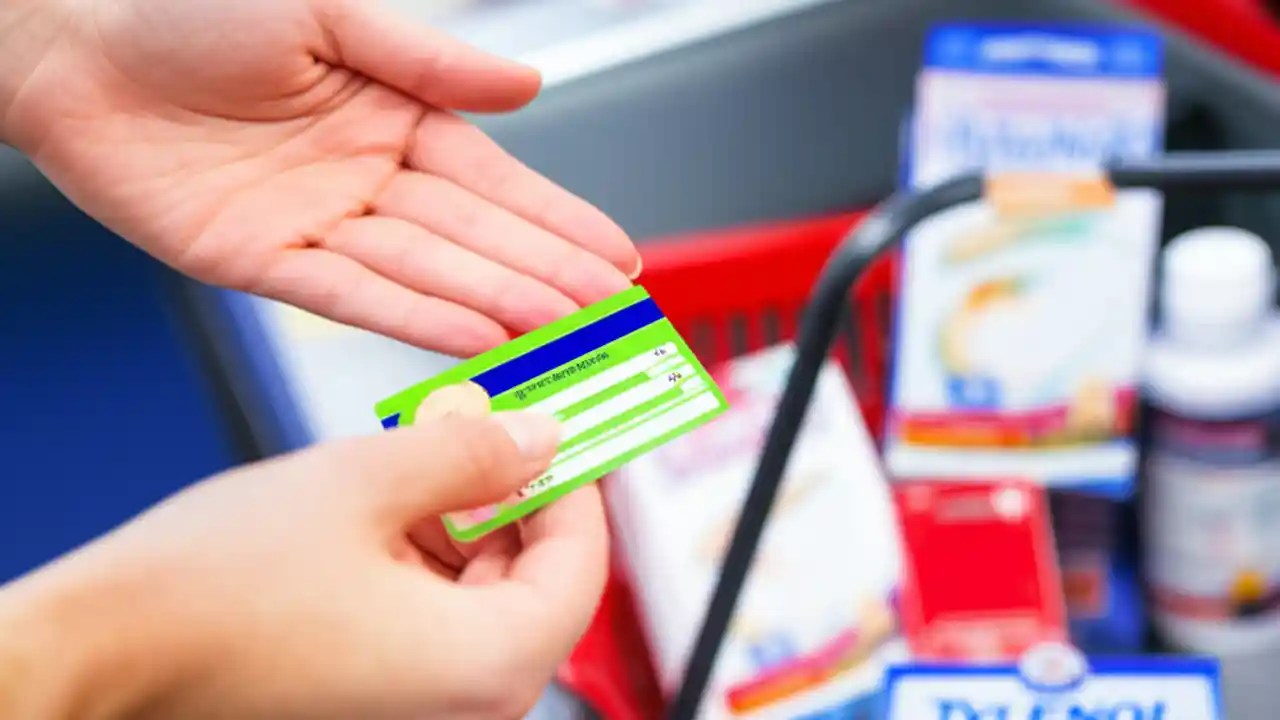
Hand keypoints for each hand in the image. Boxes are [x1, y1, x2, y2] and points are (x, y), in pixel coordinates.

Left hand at [0, 0, 639, 355]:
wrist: (78, 51)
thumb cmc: (191, 11)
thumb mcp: (328, 12)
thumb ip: (429, 61)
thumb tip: (526, 85)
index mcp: (394, 115)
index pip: (496, 180)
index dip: (559, 220)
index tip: (617, 255)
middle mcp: (368, 177)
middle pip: (474, 235)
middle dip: (545, 272)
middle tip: (610, 312)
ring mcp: (322, 225)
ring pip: (425, 271)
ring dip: (494, 303)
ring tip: (559, 332)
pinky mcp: (267, 264)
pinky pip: (352, 295)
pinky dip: (412, 316)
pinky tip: (473, 337)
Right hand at [0, 410, 607, 719]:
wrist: (102, 656)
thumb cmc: (211, 590)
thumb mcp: (364, 482)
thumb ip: (471, 452)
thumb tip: (537, 434)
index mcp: (487, 665)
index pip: (582, 560)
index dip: (573, 479)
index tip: (556, 425)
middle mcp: (468, 704)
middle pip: (535, 578)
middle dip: (507, 491)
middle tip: (475, 423)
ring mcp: (423, 708)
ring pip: (483, 596)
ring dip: (462, 519)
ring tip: (418, 456)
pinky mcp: (380, 699)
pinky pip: (435, 622)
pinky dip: (425, 560)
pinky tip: (386, 507)